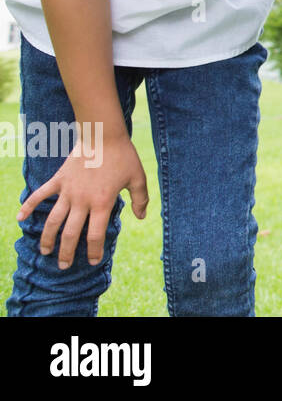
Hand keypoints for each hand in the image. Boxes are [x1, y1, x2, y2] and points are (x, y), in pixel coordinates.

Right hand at [17, 134, 148, 268]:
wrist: (103, 134)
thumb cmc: (123, 156)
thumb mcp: (138, 177)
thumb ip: (141, 199)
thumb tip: (141, 218)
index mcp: (102, 203)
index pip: (95, 235)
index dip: (93, 251)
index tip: (93, 262)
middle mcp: (82, 201)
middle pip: (70, 234)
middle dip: (66, 253)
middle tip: (64, 266)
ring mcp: (68, 191)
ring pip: (53, 221)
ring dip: (47, 238)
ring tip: (45, 252)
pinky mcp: (59, 180)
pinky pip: (40, 195)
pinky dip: (28, 206)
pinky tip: (20, 218)